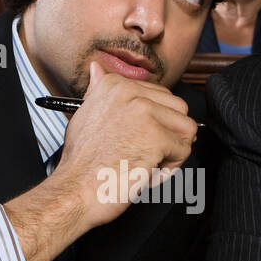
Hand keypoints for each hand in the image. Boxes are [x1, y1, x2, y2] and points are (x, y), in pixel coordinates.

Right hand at [50, 61, 197, 228]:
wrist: (73, 192)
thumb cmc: (81, 164)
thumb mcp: (85, 116)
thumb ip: (98, 92)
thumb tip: (97, 68)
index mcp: (114, 84)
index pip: (160, 97)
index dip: (155, 125)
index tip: (136, 141)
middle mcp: (130, 91)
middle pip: (178, 110)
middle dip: (169, 137)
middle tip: (144, 156)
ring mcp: (145, 112)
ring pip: (186, 128)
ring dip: (172, 152)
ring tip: (146, 164)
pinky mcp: (157, 136)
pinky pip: (184, 150)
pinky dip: (170, 169)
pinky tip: (145, 174)